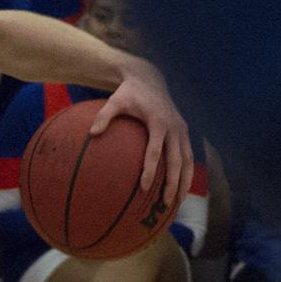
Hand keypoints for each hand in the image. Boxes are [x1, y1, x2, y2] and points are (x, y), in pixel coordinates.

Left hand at [92, 56, 193, 205]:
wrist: (149, 79)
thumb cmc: (128, 93)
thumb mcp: (114, 101)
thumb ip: (104, 116)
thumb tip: (91, 133)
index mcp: (159, 121)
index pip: (155, 151)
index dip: (150, 170)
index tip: (144, 188)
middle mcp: (174, 127)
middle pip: (177, 160)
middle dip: (173, 182)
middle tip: (166, 202)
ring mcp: (182, 130)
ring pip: (188, 160)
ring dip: (185, 181)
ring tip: (178, 202)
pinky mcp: (184, 132)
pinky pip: (188, 155)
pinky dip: (187, 172)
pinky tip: (180, 188)